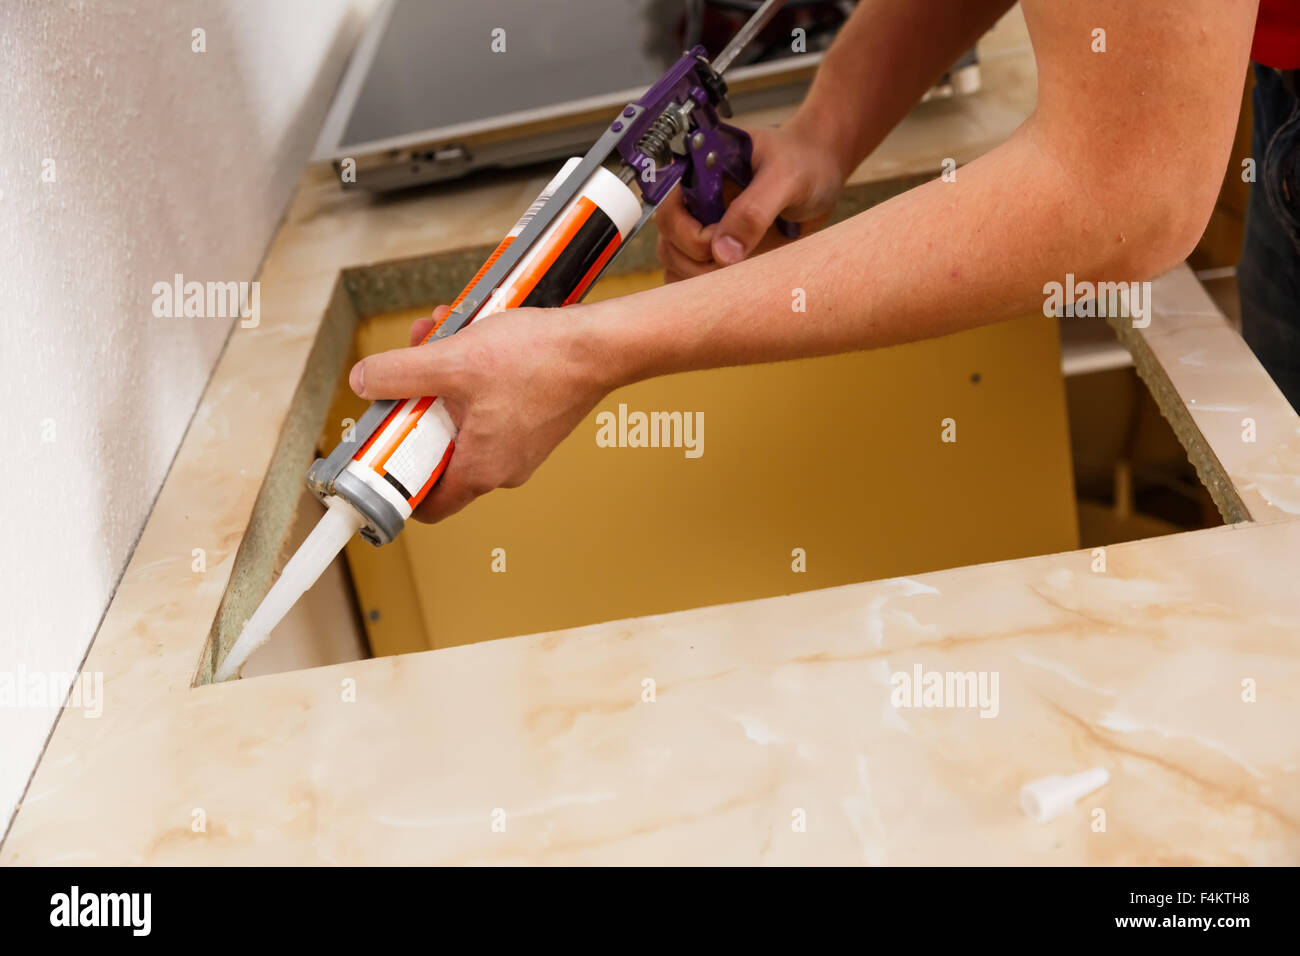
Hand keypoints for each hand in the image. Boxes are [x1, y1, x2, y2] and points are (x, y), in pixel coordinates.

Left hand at [348, 305, 608, 522]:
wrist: (599, 346)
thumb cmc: (540, 360)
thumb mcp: (454, 360)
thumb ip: (401, 373)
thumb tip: (364, 381)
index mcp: (481, 470)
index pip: (426, 505)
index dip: (396, 480)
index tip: (382, 447)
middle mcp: (503, 469)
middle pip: (439, 451)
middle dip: (418, 405)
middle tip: (410, 372)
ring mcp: (521, 447)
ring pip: (463, 422)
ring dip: (444, 383)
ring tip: (442, 341)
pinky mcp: (534, 423)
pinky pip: (489, 410)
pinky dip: (473, 379)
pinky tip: (473, 342)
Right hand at [654, 123, 843, 280]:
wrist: (821, 175)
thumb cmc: (803, 163)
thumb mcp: (785, 178)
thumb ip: (754, 210)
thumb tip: (721, 253)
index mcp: (696, 172)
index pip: (667, 210)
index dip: (686, 234)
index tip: (719, 240)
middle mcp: (692, 203)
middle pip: (668, 244)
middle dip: (698, 261)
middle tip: (739, 258)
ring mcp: (702, 230)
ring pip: (678, 267)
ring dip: (704, 280)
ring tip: (745, 268)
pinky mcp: (715, 253)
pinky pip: (694, 279)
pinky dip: (709, 291)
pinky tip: (739, 283)